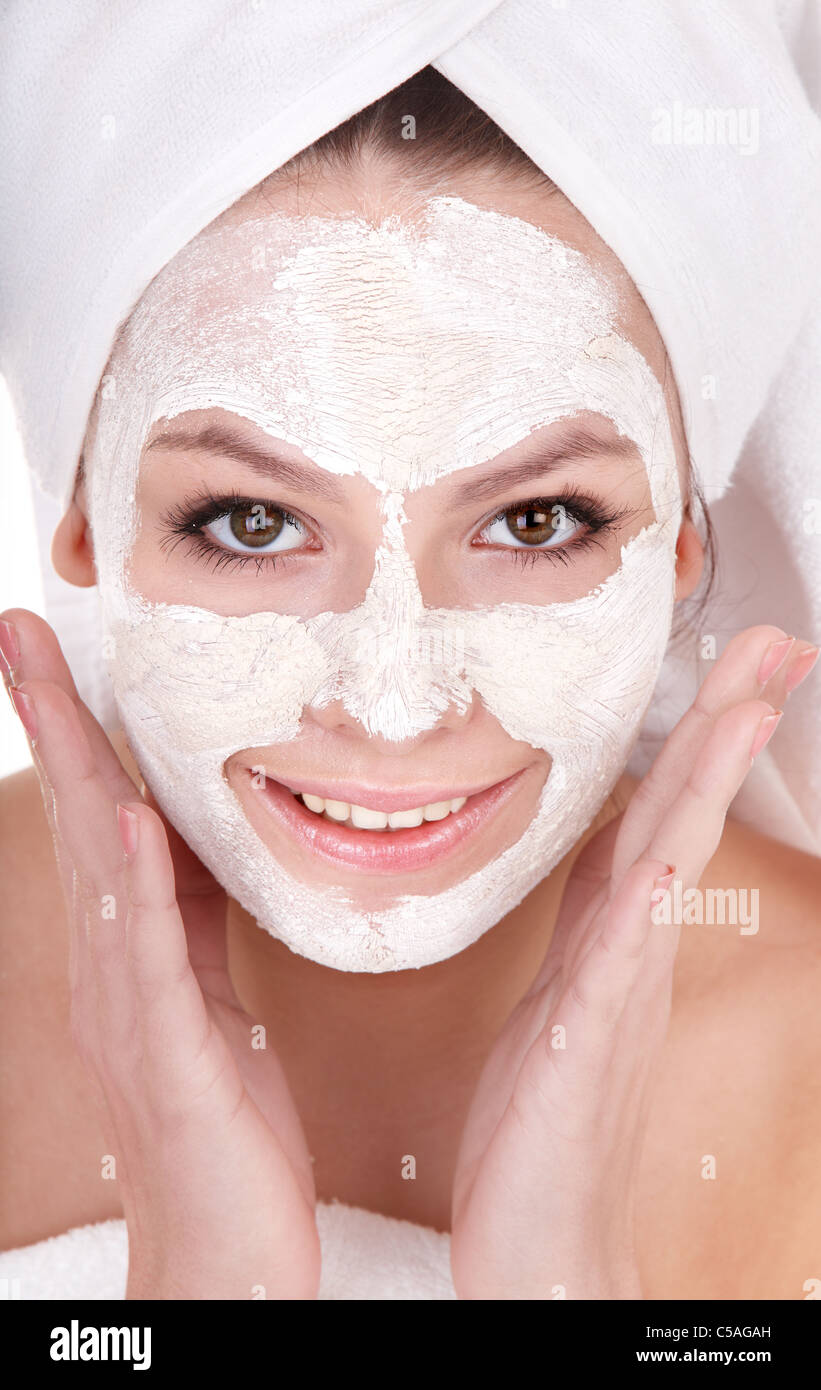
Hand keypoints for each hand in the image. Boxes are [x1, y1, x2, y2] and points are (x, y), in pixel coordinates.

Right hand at [1, 608, 319, 1299]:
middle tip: (23, 628)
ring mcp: (127, 1009)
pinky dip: (135, 884)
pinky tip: (133, 819)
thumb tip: (204, 842)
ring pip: (98, 866)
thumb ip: (201, 923)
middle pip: (85, 819)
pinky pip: (145, 956)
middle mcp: (113, 968)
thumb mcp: (219, 999)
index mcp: (134, 951)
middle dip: (54, 718)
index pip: (112, 816)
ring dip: (78, 768)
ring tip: (48, 675)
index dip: (90, 731)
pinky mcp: (163, 1055)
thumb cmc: (227, 1131)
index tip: (67, 649)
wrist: (225, 1256)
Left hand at [450, 625, 817, 1299]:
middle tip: (773, 645)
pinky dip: (644, 905)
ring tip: (747, 702)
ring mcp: (614, 995)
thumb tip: (605, 864)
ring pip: (665, 862)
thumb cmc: (540, 1131)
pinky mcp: (582, 1047)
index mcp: (613, 938)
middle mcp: (626, 953)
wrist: (541, 1246)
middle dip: (726, 722)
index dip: (697, 737)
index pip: (662, 813)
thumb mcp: (560, 1000)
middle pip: (680, 813)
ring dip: (704, 779)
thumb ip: (585, 929)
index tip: (737, 667)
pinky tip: (665, 861)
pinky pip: (617, 962)